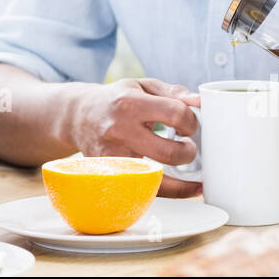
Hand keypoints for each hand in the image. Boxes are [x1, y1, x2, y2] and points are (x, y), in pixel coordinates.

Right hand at [69, 78, 201, 197]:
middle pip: (168, 152)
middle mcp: (119, 130)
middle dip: (188, 152)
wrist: (79, 116)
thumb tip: (199, 102)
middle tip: (188, 147)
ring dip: (181, 177)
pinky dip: (171, 192)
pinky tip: (187, 187)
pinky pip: (145, 190)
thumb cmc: (116, 100)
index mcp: (130, 103)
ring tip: (184, 165)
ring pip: (157, 179)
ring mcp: (113, 156)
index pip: (174, 114)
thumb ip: (173, 92)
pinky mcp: (110, 174)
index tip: (189, 124)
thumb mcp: (142, 86)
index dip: (191, 121)